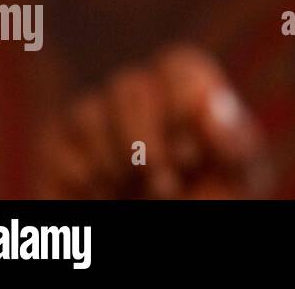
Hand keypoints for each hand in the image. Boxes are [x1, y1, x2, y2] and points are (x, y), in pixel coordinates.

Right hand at [36, 45, 269, 198]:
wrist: (171, 231)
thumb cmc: (213, 198)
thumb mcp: (239, 176)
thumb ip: (237, 141)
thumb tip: (209, 104)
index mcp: (189, 85)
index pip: (177, 63)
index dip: (180, 107)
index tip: (190, 157)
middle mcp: (140, 91)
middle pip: (128, 85)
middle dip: (144, 141)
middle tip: (165, 186)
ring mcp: (95, 115)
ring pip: (87, 112)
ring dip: (114, 161)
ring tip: (137, 192)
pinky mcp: (59, 145)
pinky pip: (55, 143)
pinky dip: (81, 176)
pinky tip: (105, 197)